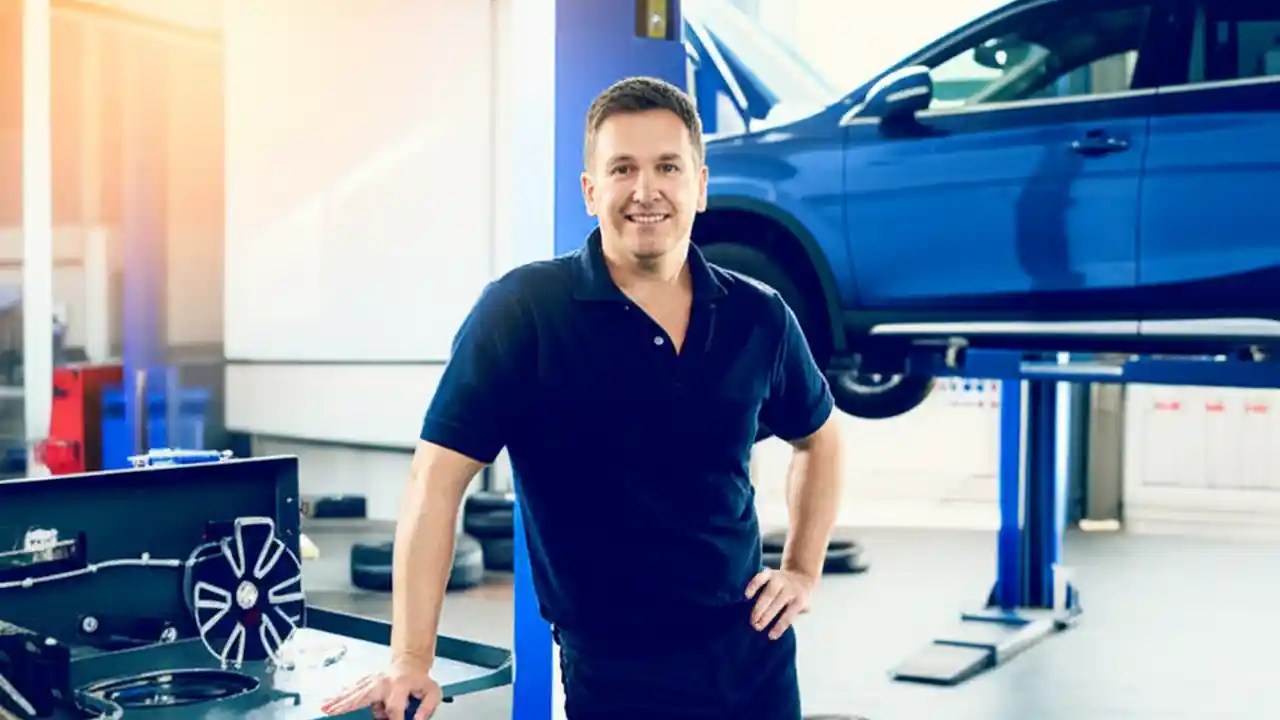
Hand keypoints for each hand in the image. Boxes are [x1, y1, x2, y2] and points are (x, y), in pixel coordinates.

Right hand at [320, 657, 441, 718]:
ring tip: (326, 709)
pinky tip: (329, 702)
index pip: (394, 708)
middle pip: (365, 696)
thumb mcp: (433, 693)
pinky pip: (351, 690)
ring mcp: (373, 681)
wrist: (410, 665)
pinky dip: (339, 696)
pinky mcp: (366, 683)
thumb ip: (427, 708)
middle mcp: (383, 683)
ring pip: (354, 693)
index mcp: (400, 685)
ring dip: (339, 701)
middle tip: (335, 713)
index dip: (394, 719)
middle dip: (349, 705)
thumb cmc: (419, 681)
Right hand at [744, 567, 816, 639]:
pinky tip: (747, 595)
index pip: (789, 615)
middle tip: (756, 627)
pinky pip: (761, 578)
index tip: (771, 636)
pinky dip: (753, 585)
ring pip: (769, 592)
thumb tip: (778, 629)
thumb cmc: (798, 597)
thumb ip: (793, 617)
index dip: (780, 626)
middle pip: (777, 603)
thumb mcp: (803, 608)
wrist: (801, 574)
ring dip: (759, 606)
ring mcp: (780, 579)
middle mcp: (790, 589)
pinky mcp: (770, 572)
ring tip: (752, 618)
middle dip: (766, 616)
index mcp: (800, 600)